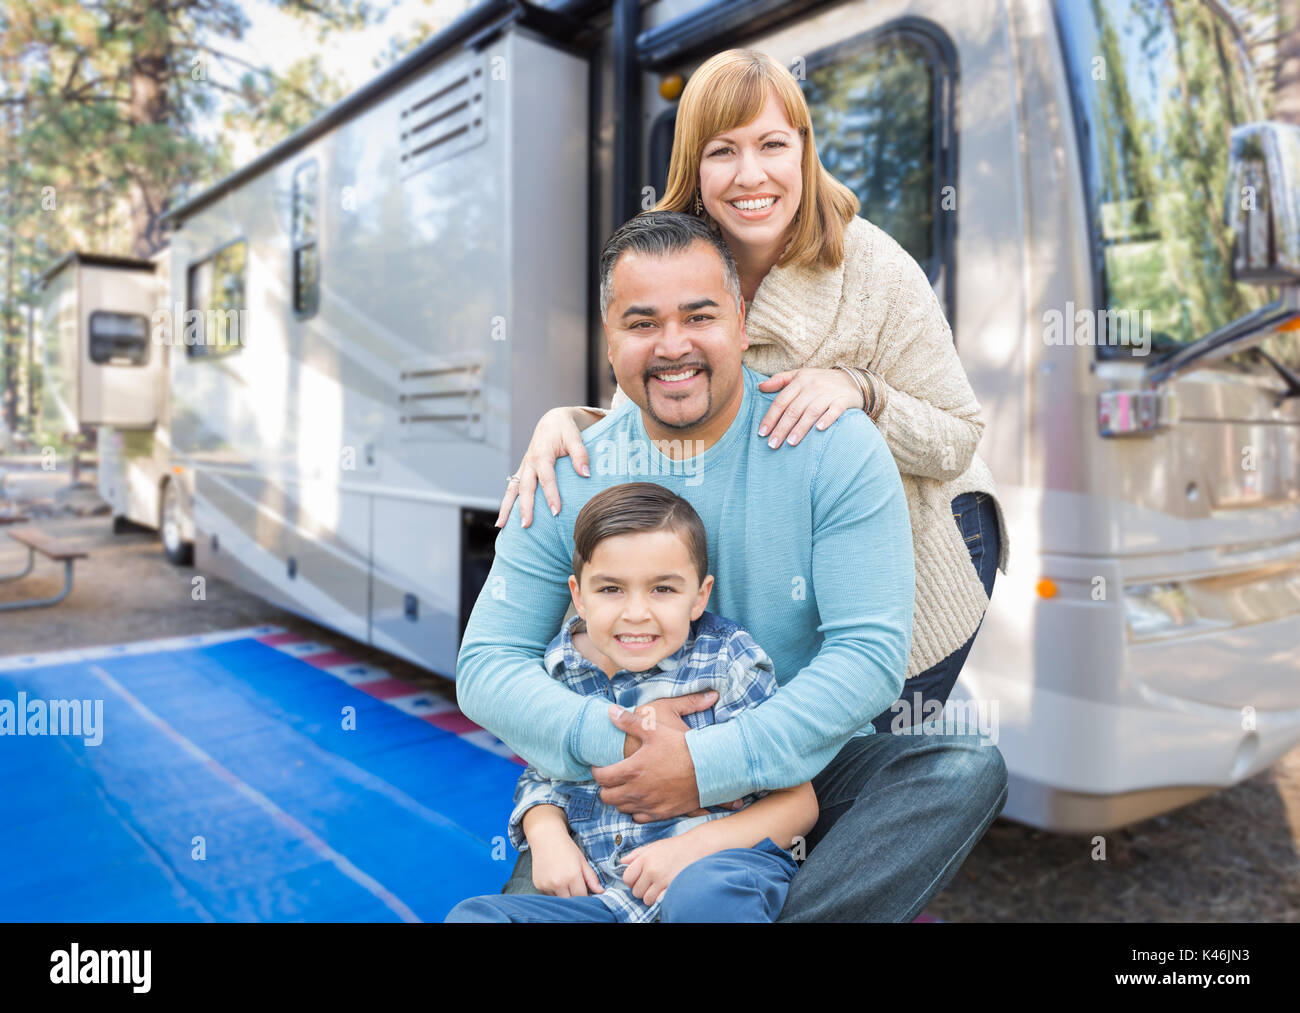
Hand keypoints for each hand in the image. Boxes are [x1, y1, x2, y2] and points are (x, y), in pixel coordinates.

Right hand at [496, 407, 592, 528]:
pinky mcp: (523, 472)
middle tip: (526, 525)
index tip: (555, 511)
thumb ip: (580, 454)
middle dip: (525, 507)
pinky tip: (504, 520)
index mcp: (542, 454)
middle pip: (525, 487)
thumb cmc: (564, 429)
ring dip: (507, 508)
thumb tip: (585, 473)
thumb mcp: (574, 436)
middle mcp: (529, 462)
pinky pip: (512, 489)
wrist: (552, 421)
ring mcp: (524, 468)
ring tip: (502, 526)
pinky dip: (507, 503)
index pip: (546, 478)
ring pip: (512, 489)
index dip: (551, 495)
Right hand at [531, 837, 604, 897]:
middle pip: (571, 901)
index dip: (586, 896)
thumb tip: (601, 891)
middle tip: (577, 888)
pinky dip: (554, 892)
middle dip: (575, 897)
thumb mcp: (582, 861)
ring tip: (565, 881)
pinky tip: (555, 879)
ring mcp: (547, 885)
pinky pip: (549, 895)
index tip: (587, 892)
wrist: (546, 838)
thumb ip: (592, 878)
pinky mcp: (538, 885)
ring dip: (564, 895)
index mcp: (572, 876)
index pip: (582, 897)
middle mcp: (558, 883)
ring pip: (560, 899)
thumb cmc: (566, 848)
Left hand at [593, 694, 712, 821]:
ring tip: (625, 787)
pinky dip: (636, 810)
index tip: (600, 766)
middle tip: (611, 778)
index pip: (601, 777)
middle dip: (606, 787)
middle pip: (607, 797)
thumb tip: (610, 711)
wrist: (709, 768)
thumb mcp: (654, 729)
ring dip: (619, 799)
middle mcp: (637, 791)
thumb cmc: (681, 746)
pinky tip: (641, 799)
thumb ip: (629, 721)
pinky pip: (639, 818)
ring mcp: (649, 804)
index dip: (597, 771)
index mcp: (631, 770)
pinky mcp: (662, 813)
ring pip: (622, 808)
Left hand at [619, 832, 712, 906]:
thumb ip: (636, 854)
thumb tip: (622, 862)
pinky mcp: (672, 887)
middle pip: (636, 891)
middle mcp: (651, 870)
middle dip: (641, 889)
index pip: (627, 878)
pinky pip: (658, 901)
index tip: (638, 879)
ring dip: (650, 896)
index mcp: (644, 859)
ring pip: (646, 899)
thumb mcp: (653, 846)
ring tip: (657, 888)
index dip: (631, 881)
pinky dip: (660, 899)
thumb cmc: (674, 846)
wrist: (696, 846)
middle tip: (650, 884)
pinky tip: (664, 892)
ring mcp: (662, 880)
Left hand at [756, 368, 863, 448]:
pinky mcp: (844, 400)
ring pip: (811, 412)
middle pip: (794, 409)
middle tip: (772, 444)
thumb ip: (780, 380)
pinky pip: (834, 410)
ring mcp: (829, 393)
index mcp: (800, 380)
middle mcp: (813, 386)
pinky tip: (819, 429)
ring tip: (790, 443)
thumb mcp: (800, 375)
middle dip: (782, 428)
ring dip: (800, 428)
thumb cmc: (820, 381)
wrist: (852, 380)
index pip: (782, 401)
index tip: (762, 433)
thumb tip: (759, 387)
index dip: (771, 417)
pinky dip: (827, 419)